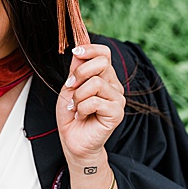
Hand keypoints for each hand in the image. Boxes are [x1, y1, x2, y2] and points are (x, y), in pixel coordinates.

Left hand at [55, 43, 124, 163]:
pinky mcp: (117, 113)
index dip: (90, 49)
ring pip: (96, 83)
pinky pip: (95, 101)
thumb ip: (76, 69)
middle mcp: (114, 86)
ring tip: (75, 106)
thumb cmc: (72, 114)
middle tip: (70, 87)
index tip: (75, 53)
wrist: (73, 139)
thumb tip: (79, 50)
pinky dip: (82, 108)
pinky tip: (80, 115)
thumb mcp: (69, 87)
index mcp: (104, 77)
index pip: (104, 53)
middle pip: (102, 63)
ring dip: (78, 96)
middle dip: (79, 73)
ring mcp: (118, 99)